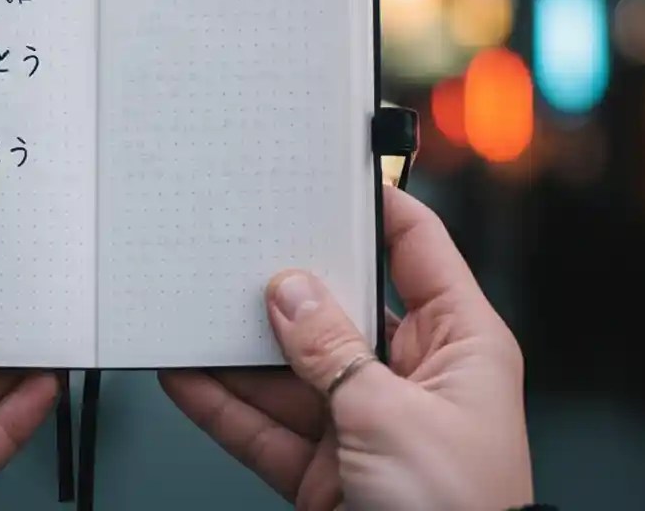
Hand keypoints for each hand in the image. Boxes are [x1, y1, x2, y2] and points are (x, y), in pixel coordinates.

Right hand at [160, 186, 532, 509]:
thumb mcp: (393, 416)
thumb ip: (331, 352)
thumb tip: (289, 294)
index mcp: (458, 345)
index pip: (416, 249)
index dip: (374, 207)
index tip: (325, 173)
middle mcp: (410, 378)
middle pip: (338, 311)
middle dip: (284, 288)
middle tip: (235, 251)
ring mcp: (363, 424)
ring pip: (290, 372)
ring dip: (239, 351)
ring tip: (189, 313)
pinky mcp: (325, 470)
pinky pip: (265, 426)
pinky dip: (223, 406)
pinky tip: (186, 378)